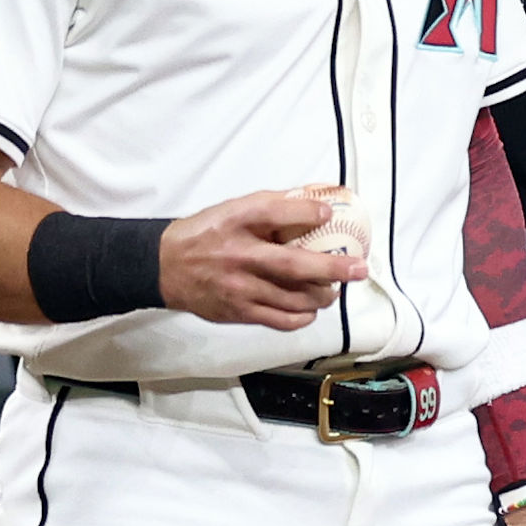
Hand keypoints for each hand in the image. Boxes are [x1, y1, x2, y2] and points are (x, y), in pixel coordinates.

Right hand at [162, 185, 363, 329]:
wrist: (165, 266)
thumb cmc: (206, 234)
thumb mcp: (233, 210)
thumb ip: (271, 208)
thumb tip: (316, 205)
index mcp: (236, 222)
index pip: (275, 212)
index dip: (306, 212)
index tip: (329, 213)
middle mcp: (239, 255)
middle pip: (294, 266)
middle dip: (333, 269)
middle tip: (359, 269)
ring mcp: (240, 288)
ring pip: (294, 298)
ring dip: (322, 296)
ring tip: (333, 289)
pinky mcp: (239, 312)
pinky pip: (281, 320)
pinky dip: (303, 316)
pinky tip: (310, 308)